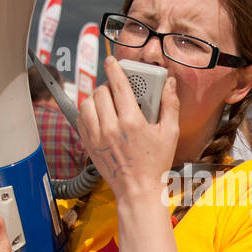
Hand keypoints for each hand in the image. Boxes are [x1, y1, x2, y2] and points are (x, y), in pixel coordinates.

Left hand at [77, 56, 180, 204]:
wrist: (138, 190)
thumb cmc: (156, 164)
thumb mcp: (170, 133)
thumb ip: (170, 104)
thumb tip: (169, 83)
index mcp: (132, 122)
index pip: (118, 85)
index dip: (114, 68)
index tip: (112, 61)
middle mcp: (111, 127)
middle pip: (101, 92)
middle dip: (109, 86)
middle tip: (117, 90)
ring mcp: (96, 137)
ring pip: (87, 103)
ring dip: (96, 98)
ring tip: (106, 103)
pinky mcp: (88, 145)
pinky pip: (81, 119)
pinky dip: (87, 112)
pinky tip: (99, 116)